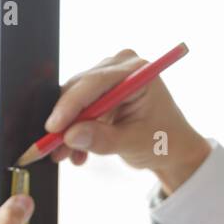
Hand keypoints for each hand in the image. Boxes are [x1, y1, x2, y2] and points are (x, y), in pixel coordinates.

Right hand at [44, 49, 211, 194]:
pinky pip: (77, 108)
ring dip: (67, 130)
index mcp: (136, 72)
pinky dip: (74, 131)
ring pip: (74, 100)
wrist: (172, 147)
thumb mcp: (134, 143)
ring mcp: (109, 76)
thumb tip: (70, 136)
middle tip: (51, 149)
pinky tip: (77, 154)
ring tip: (64, 157)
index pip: (95, 84)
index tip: (53, 128)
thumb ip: (103, 139)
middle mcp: (120, 66)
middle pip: (80, 89)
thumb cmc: (163, 142)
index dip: (70, 106)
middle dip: (65, 121)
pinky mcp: (100, 91)